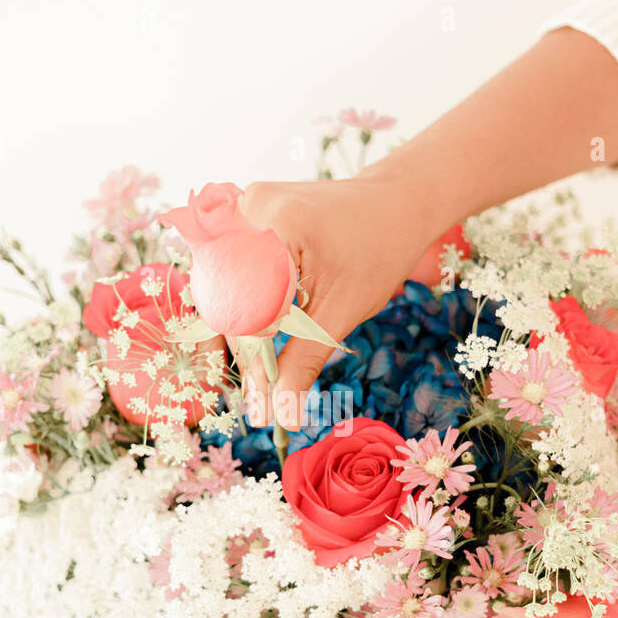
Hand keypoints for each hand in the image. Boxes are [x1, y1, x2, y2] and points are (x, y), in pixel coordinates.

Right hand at [237, 174, 438, 429]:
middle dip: (241, 352)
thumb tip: (282, 414)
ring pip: (222, 287)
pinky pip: (230, 270)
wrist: (395, 203)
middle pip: (224, 298)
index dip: (251, 364)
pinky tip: (254, 340)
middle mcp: (246, 207)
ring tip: (253, 378)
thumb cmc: (379, 250)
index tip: (261, 410)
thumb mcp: (343, 310)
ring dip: (236, 332)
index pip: (243, 309)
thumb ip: (305, 360)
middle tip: (258, 401)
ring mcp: (241, 207)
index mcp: (272, 224)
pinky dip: (242, 306)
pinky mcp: (244, 215)